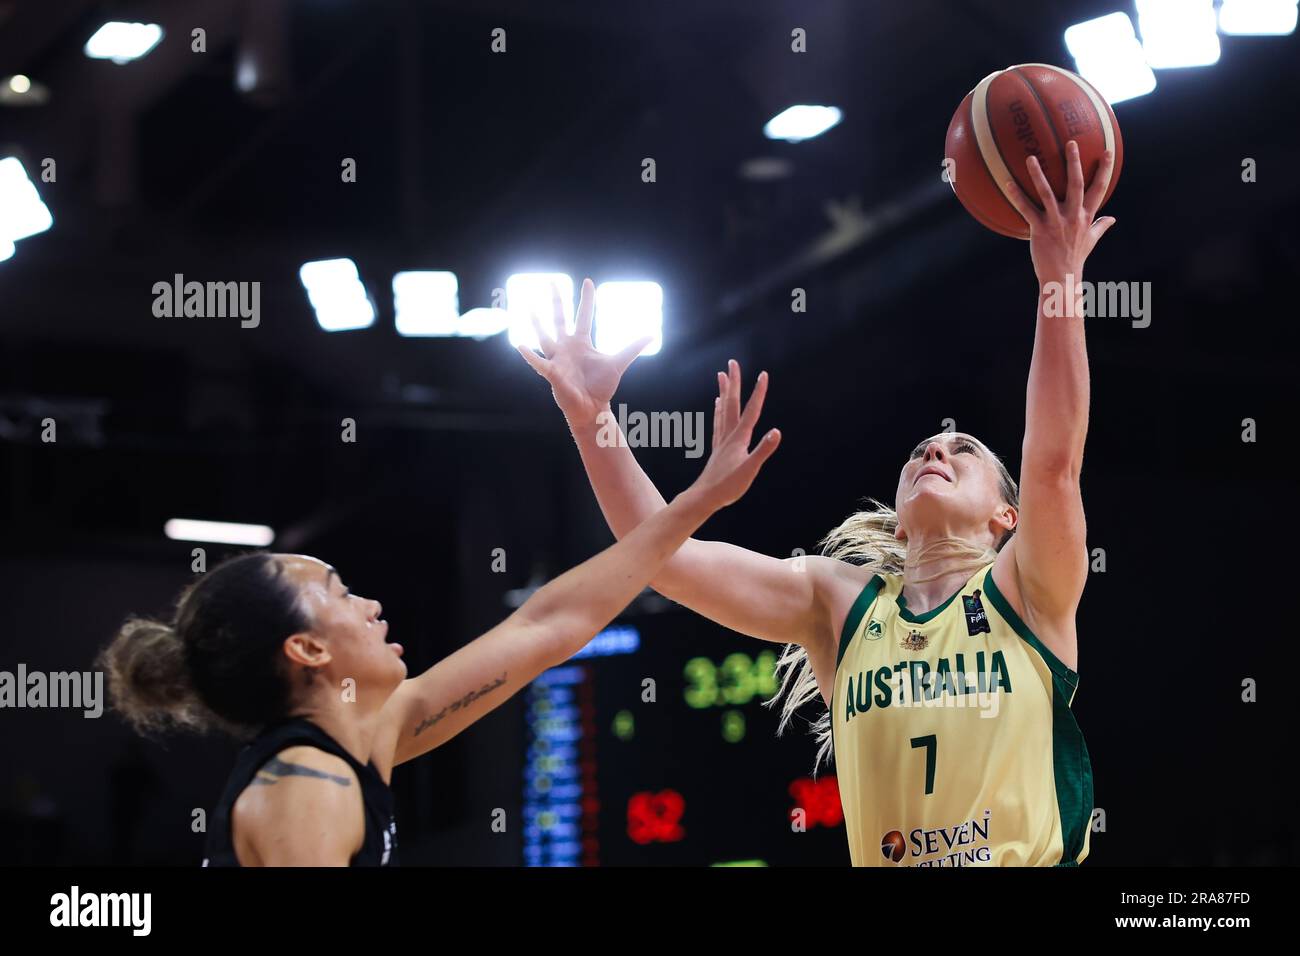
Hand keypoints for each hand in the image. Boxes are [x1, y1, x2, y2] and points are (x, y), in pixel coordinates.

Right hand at [516, 277, 652, 422]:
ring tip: (530, 309)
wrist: (593, 407)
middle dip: (557, 301)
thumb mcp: (618, 363)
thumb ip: (632, 348)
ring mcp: (558, 358)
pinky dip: (530, 355)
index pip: (583, 315)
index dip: (586, 299)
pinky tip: (521, 346)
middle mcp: (567, 347)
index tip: (588, 282)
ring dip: (538, 324)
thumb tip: (651, 334)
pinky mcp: (552, 372)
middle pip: (560, 319)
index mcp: (582, 343)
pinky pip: (539, 362)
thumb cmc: (602, 386)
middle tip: (552, 282)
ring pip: (545, 337)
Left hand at [684, 360, 781, 512]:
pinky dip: (719, 410)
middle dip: (734, 382)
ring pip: (723, 409)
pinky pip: (718, 422)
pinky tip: (718, 404)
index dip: (758, 392)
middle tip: (732, 362)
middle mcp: (729, 435)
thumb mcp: (750, 470)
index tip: (763, 374)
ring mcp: (722, 440)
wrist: (704, 497)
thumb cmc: (728, 486)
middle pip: (732, 403)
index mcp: (739, 438)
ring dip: (724, 391)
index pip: (751, 411)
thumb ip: (763, 450)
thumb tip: (776, 431)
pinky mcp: (718, 448)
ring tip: (722, 376)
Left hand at [1004, 140, 1116, 287]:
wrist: (1061, 276)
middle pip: (1076, 185)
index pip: (1100, 188)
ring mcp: (1056, 222)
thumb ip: (1101, 226)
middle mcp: (1073, 216)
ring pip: (1047, 194)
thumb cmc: (1075, 257)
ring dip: (1038, 175)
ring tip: (1030, 157)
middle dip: (1074, 163)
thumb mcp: (1091, 240)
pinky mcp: (1039, 229)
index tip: (1108, 150)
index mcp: (1086, 216)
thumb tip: (1113, 218)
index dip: (1104, 169)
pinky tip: (1007, 183)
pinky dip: (1017, 197)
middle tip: (1071, 143)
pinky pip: (1026, 210)